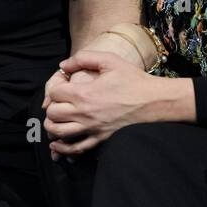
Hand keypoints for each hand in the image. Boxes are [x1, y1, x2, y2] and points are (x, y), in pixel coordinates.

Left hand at [43, 49, 159, 157]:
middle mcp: (84, 113)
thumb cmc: (133, 80)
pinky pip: (75, 148)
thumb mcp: (110, 60)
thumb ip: (83, 58)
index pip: (54, 93)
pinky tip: (57, 144)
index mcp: (85, 93)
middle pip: (52, 113)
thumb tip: (63, 65)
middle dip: (51, 105)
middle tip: (59, 101)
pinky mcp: (100, 139)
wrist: (154, 101)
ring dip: (52, 125)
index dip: (55, 86)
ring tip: (56, 118)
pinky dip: (62, 147)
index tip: (64, 83)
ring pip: (58, 132)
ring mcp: (91, 128)